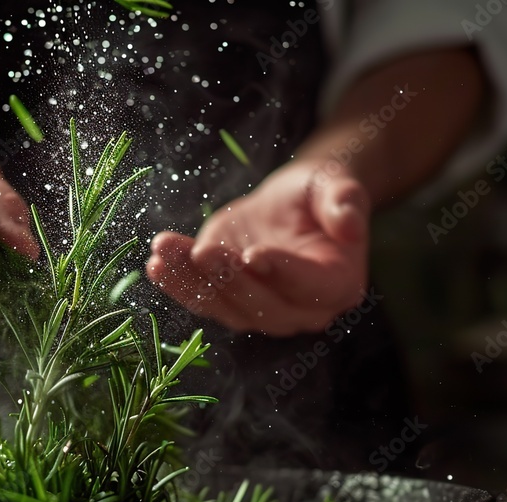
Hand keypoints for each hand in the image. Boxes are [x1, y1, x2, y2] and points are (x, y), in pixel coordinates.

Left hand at [145, 159, 370, 335]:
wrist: (290, 205)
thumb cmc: (318, 192)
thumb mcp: (335, 184)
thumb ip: (345, 201)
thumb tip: (351, 223)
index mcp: (338, 284)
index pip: (311, 287)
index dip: (283, 273)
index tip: (253, 255)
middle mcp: (303, 310)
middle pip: (264, 305)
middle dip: (230, 279)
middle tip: (204, 252)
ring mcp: (263, 312)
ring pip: (226, 306)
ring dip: (191, 281)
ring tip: (164, 251)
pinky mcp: (229, 302)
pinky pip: (202, 300)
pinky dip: (177, 284)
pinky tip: (156, 263)